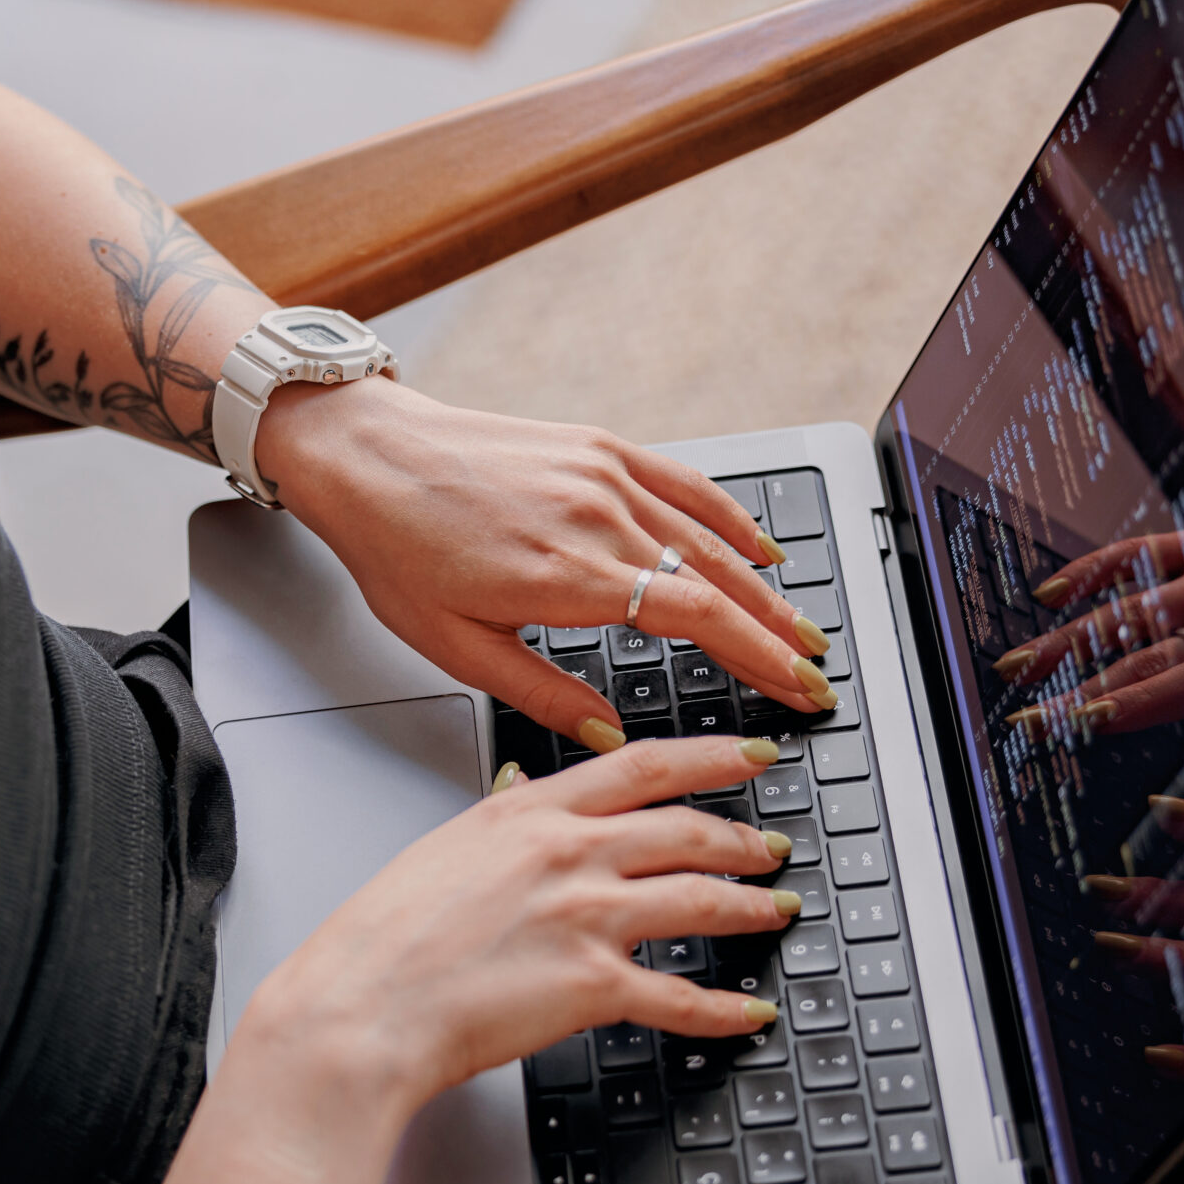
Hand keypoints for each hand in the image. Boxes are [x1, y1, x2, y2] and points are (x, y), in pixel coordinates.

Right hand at [231, 736, 803, 1121]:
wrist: (363, 1007)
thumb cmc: (386, 939)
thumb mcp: (444, 849)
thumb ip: (499, 822)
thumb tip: (520, 796)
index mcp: (530, 813)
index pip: (643, 765)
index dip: (711, 756)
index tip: (750, 753)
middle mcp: (569, 854)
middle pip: (687, 829)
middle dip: (743, 836)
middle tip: (773, 845)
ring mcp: (587, 917)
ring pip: (701, 898)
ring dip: (750, 906)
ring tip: (774, 909)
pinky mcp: (595, 985)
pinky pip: (682, 997)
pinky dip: (725, 1010)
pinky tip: (748, 1013)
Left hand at [258, 378, 833, 746]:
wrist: (364, 454)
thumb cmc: (396, 549)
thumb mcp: (455, 648)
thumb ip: (541, 696)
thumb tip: (609, 737)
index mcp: (565, 576)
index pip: (695, 622)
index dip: (757, 660)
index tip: (795, 691)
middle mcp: (596, 517)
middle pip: (718, 583)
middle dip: (778, 635)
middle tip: (818, 675)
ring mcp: (602, 474)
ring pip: (709, 538)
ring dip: (766, 587)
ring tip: (803, 628)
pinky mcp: (597, 447)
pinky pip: (684, 484)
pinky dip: (730, 518)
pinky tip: (761, 548)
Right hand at [995, 528, 1183, 737]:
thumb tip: (1178, 827)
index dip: (1133, 702)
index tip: (1080, 721)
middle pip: (1150, 654)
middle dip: (1079, 686)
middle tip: (1026, 713)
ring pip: (1134, 608)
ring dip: (1070, 639)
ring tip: (1020, 666)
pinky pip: (1142, 551)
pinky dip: (1092, 571)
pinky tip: (1050, 595)